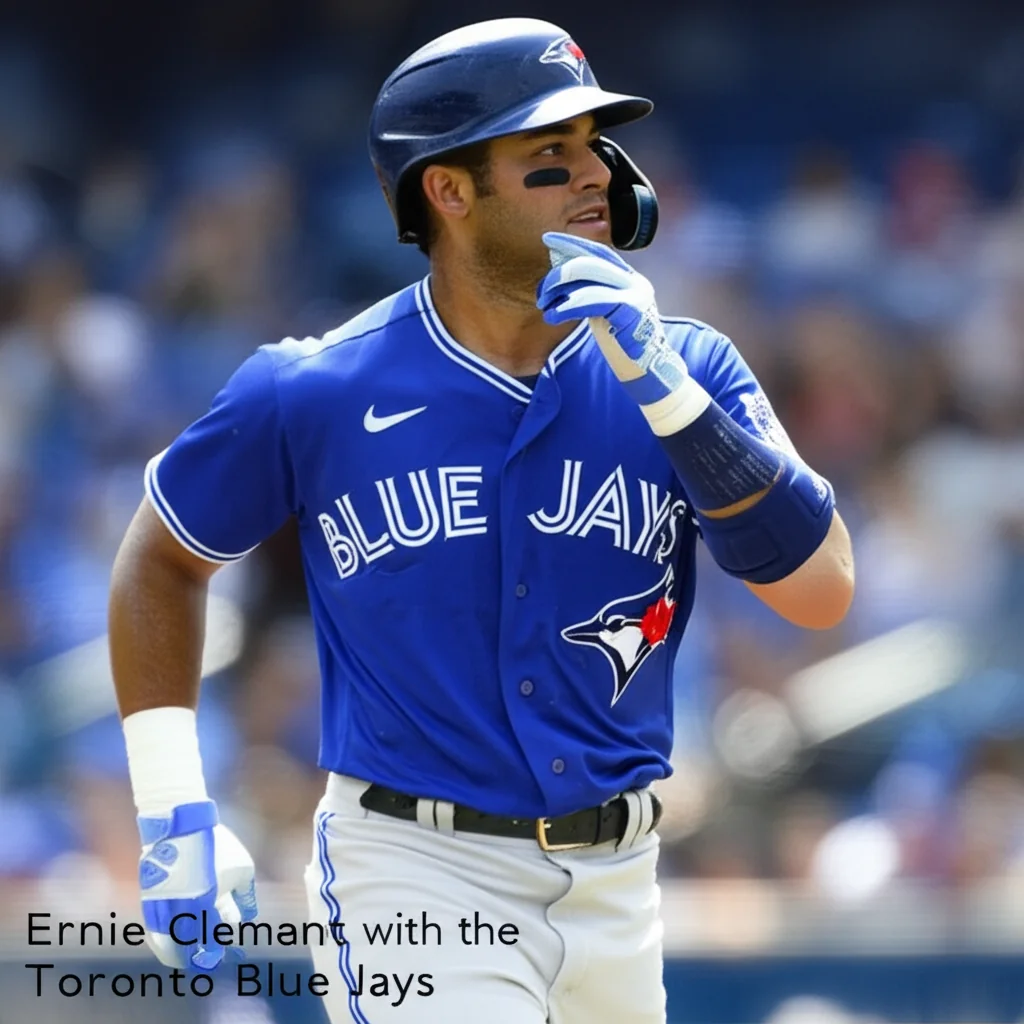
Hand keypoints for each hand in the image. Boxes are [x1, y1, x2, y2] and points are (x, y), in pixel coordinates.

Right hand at [138, 800, 257, 970]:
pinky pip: (155, 934)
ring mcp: (161, 908)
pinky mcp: (149, 903)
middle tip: (210, 961)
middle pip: (188, 950)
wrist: (180, 826)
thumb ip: (246, 896)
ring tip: (191, 958)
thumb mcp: (242, 868)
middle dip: (200, 959)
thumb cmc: (216, 846)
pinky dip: (164, 945)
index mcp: (205, 904)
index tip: (231, 956)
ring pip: (167, 947)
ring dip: (180, 956)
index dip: (221, 952)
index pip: (212, 942)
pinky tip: (173, 946)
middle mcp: (180, 910)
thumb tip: (249, 918)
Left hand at [537, 231, 687, 402]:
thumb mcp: (604, 311)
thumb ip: (589, 293)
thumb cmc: (622, 344)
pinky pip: (595, 300)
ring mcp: (635, 295)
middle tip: (542, 294)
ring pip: (590, 278)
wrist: (650, 372)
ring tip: (546, 310)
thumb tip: (559, 278)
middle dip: (560, 274)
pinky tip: (555, 316)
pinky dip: (570, 306)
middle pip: (591, 261)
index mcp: (629, 278)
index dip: (572, 243)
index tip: (547, 238)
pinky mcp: (631, 312)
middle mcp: (634, 281)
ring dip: (561, 293)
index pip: (598, 251)